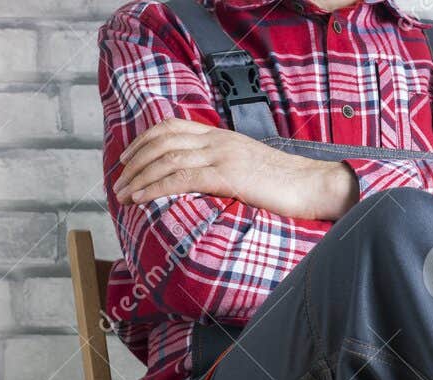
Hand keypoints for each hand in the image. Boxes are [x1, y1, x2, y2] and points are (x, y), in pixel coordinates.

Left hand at [112, 119, 357, 219]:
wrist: (315, 185)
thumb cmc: (286, 185)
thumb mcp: (249, 169)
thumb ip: (224, 168)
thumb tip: (203, 183)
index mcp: (222, 136)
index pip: (172, 127)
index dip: (144, 141)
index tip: (127, 159)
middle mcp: (218, 140)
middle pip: (163, 141)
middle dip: (134, 161)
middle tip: (118, 182)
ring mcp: (223, 156)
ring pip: (167, 159)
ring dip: (139, 177)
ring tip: (122, 194)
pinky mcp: (228, 175)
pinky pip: (182, 178)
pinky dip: (156, 187)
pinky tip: (141, 199)